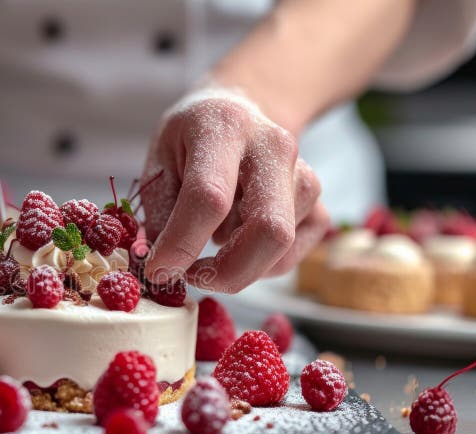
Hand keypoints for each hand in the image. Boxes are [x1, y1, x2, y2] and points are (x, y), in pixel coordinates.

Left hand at [141, 88, 328, 292]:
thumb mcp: (158, 163)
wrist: (236, 113)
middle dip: (227, 271)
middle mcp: (274, 148)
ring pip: (279, 247)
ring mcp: (304, 176)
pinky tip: (237, 241)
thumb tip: (163, 268)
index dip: (182, 244)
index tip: (158, 271)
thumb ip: (160, 214)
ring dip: (238, 262)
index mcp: (225, 127)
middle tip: (191, 278)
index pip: (210, 197)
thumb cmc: (190, 142)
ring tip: (212, 237)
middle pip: (269, 229)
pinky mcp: (318, 206)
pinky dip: (258, 265)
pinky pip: (291, 258)